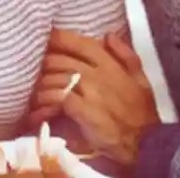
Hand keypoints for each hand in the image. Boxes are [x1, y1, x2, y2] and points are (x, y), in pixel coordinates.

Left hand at [28, 30, 159, 166]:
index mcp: (109, 64)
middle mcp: (97, 74)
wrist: (145, 144)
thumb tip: (108, 35)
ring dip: (40, 88)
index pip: (79, 43)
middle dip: (43, 66)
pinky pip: (56, 99)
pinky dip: (45, 106)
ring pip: (53, 79)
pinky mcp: (82, 110)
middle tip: (34, 74)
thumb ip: (126, 56)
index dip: (58, 39)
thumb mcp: (141, 80)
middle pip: (59, 60)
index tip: (46, 40)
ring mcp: (89, 91)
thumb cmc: (142, 114)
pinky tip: (39, 113)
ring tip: (34, 97)